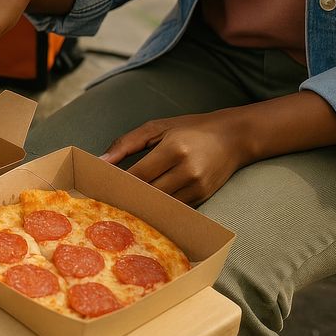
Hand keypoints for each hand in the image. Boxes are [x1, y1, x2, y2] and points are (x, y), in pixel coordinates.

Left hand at [101, 111, 251, 205]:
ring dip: (141, 204)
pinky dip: (158, 207)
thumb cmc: (190, 129)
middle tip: (107, 196)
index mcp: (174, 149)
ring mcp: (198, 186)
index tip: (101, 184)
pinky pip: (174, 208)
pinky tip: (145, 204)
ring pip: (160, 204)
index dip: (118, 182)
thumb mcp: (157, 127)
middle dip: (127, 195)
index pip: (138, 174)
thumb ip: (126, 143)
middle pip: (148, 192)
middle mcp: (188, 170)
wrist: (234, 137)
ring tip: (123, 201)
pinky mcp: (203, 197)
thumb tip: (101, 161)